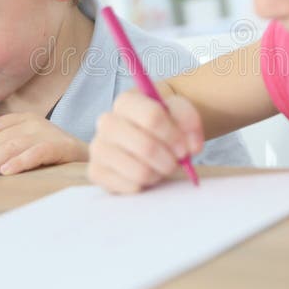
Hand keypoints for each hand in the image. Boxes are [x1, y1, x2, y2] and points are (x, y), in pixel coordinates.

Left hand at [0, 112, 87, 178]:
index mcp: (24, 119)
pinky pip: (35, 153)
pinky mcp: (60, 146)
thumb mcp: (25, 147)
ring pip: (13, 145)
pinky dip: (19, 162)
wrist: (86, 159)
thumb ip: (3, 148)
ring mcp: (48, 133)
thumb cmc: (51, 156)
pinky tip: (6, 171)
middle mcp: (34, 122)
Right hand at [87, 89, 203, 193]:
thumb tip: (191, 145)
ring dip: (158, 173)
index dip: (173, 135)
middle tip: (176, 161)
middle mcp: (107, 122)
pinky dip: (145, 185)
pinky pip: (128, 187)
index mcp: (126, 101)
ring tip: (161, 167)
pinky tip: (146, 174)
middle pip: (145, 147)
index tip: (184, 147)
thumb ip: (190, 122)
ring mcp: (98, 147)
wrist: (148, 134)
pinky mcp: (96, 171)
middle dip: (168, 159)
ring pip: (138, 171)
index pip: (152, 117)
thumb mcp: (180, 112)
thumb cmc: (164, 122)